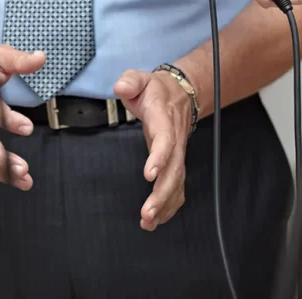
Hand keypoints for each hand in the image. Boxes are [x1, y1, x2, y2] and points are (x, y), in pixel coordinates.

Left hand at [114, 69, 191, 230]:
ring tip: (148, 222)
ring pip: (177, 183)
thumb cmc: (156, 90)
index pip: (165, 141)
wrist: (181, 93)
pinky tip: (157, 220)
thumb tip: (121, 87)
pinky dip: (170, 206)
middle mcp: (174, 140)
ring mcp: (178, 154)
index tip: (149, 175)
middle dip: (162, 194)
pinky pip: (177, 187)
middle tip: (147, 213)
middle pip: (174, 171)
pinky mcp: (176, 163)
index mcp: (164, 120)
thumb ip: (130, 81)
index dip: (159, 158)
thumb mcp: (141, 78)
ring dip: (164, 205)